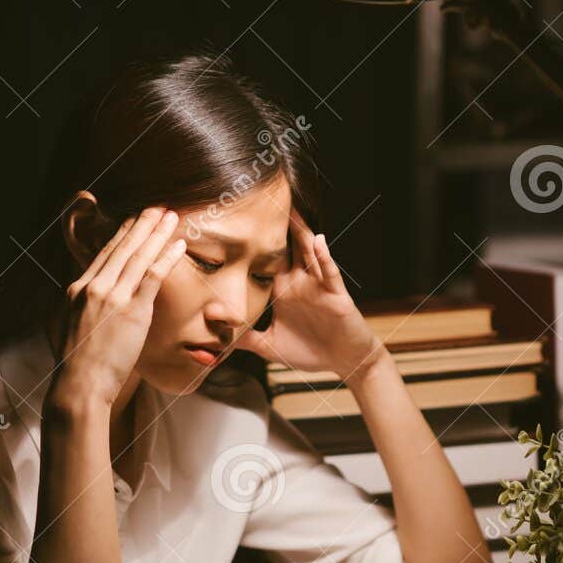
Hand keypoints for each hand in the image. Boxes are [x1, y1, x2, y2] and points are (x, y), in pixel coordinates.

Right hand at [49, 207, 185, 409]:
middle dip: (140, 224)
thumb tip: (96, 304)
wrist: (79, 384)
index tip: (133, 221)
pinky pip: (153, 276)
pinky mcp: (132, 310)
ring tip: (169, 215)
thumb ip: (84, 308)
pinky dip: (166, 256)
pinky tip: (178, 244)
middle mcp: (93, 287)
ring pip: (138, 256)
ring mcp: (112, 297)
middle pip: (120, 248)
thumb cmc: (78, 365)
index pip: (103, 255)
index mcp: (76, 290)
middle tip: (156, 207)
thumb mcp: (72, 328)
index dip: (121, 235)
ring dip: (156, 232)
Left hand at [233, 213, 382, 382]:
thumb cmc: (311, 351)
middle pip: (286, 249)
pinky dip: (324, 256)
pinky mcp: (335, 295)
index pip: (264, 262)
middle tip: (261, 201)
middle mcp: (300, 283)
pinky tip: (318, 241)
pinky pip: (329, 272)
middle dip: (276, 227)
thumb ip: (247, 339)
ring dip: (301, 231)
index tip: (234, 225)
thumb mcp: (271, 347)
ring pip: (308, 253)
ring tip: (291, 208)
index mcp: (283, 292)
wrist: (345, 362)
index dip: (251, 244)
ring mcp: (318, 286)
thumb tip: (217, 338)